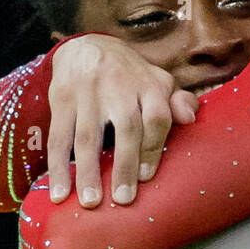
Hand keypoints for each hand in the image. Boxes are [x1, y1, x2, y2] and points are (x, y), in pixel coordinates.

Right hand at [47, 35, 198, 206]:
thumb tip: (191, 118)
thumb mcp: (156, 81)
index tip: (148, 177)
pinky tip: (59, 192)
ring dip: (88, 171)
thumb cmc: (130, 75)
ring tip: (91, 202)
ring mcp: (88, 93)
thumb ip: (176, 101)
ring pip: (89, 136)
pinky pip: (59, 137)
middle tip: (124, 198)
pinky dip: (58, 167)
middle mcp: (119, 86)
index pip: (157, 116)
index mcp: (148, 84)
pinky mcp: (62, 99)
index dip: (154, 147)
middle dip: (125, 166)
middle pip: (126, 128)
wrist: (87, 45)